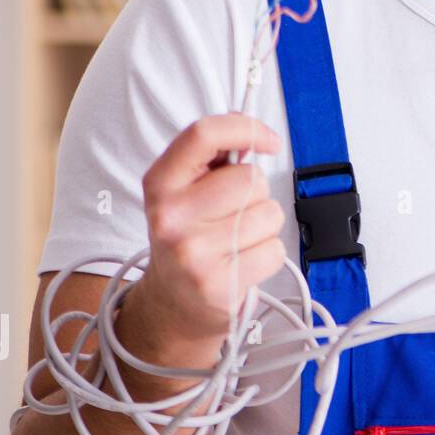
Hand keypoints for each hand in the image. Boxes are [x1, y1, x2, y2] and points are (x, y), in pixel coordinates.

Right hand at [136, 114, 287, 361]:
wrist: (172, 305)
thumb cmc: (188, 238)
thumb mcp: (184, 192)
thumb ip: (214, 158)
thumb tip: (255, 132)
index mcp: (160, 184)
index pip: (204, 134)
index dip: (246, 128)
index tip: (269, 141)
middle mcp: (171, 217)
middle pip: (250, 179)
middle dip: (255, 194)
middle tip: (232, 216)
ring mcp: (194, 254)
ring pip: (269, 214)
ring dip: (264, 226)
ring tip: (237, 241)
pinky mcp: (220, 285)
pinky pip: (275, 250)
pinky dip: (268, 254)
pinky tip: (243, 262)